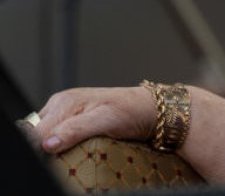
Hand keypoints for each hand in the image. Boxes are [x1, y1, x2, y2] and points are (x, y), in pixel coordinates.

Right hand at [28, 86, 154, 153]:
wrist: (149, 108)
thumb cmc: (132, 111)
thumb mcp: (106, 120)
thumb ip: (76, 130)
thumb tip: (48, 144)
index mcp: (64, 103)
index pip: (36, 132)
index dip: (41, 149)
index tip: (53, 161)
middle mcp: (61, 105)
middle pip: (37, 134)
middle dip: (45, 149)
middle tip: (64, 159)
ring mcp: (65, 112)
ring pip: (45, 136)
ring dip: (53, 148)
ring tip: (70, 154)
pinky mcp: (71, 120)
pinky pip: (56, 135)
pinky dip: (61, 145)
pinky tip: (73, 149)